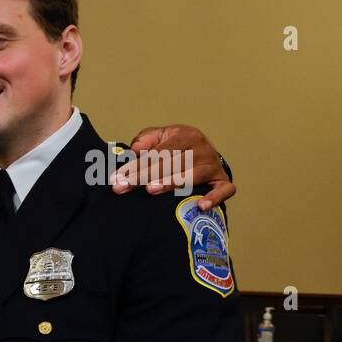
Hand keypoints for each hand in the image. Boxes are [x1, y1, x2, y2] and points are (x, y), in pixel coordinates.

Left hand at [111, 125, 233, 210]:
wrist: (204, 156)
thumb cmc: (176, 149)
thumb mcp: (160, 138)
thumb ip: (146, 140)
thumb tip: (135, 148)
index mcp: (186, 135)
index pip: (159, 151)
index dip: (136, 165)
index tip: (117, 177)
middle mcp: (202, 148)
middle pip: (172, 163)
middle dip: (144, 175)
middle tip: (124, 187)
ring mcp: (214, 165)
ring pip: (194, 175)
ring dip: (172, 183)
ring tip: (151, 190)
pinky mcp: (223, 181)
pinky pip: (225, 189)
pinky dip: (215, 197)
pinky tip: (201, 206)